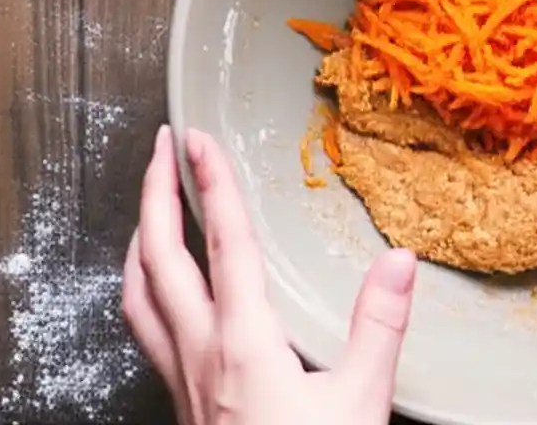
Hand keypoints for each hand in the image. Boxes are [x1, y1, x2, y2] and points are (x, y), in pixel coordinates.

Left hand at [123, 126, 417, 424]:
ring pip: (137, 294)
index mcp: (245, 344)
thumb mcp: (362, 401)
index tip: (196, 138)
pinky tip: (155, 290)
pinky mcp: (178, 403)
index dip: (210, 184)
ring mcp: (180, 380)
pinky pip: (143, 330)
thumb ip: (378, 326)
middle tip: (161, 146)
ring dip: (138, 239)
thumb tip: (399, 261)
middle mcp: (200, 355)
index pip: (223, 244)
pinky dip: (140, 289)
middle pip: (159, 258)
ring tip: (147, 204)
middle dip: (154, 193)